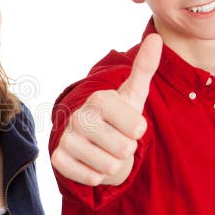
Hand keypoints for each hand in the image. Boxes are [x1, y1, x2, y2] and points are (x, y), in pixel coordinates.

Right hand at [51, 33, 161, 185]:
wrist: (91, 141)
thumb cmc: (117, 118)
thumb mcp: (133, 95)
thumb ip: (144, 68)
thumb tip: (155, 37)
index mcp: (99, 99)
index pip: (137, 127)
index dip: (138, 132)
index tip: (130, 125)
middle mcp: (79, 116)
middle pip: (124, 149)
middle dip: (126, 150)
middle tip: (116, 140)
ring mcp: (66, 137)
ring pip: (109, 166)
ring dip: (112, 164)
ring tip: (105, 151)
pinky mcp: (58, 159)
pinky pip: (90, 177)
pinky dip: (96, 175)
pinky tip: (91, 163)